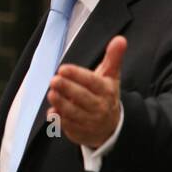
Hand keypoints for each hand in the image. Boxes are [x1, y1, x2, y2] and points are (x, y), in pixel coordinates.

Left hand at [47, 34, 125, 148]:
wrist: (111, 127)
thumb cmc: (106, 95)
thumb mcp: (111, 76)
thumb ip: (113, 58)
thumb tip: (120, 39)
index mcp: (106, 91)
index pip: (92, 82)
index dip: (77, 75)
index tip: (63, 69)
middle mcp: (100, 107)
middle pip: (82, 97)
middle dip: (67, 89)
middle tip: (54, 80)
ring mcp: (90, 121)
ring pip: (74, 113)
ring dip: (61, 104)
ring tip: (51, 94)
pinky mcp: (80, 132)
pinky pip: (68, 126)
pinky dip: (59, 120)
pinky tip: (52, 112)